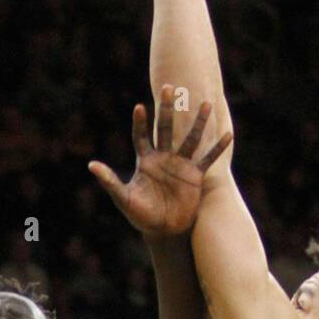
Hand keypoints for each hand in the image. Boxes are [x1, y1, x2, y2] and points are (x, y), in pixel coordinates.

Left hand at [89, 89, 231, 237]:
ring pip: (190, 139)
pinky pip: (208, 159)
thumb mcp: (123, 198)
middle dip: (167, 109)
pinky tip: (228, 135)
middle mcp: (164, 158)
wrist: (163, 230)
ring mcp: (181, 165)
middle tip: (168, 88)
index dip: (140, 123)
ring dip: (198, 122)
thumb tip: (91, 165)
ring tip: (205, 103)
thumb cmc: (141, 215)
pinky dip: (217, 148)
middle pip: (166, 128)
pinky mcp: (195, 176)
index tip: (139, 107)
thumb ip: (110, 181)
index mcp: (146, 160)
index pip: (141, 136)